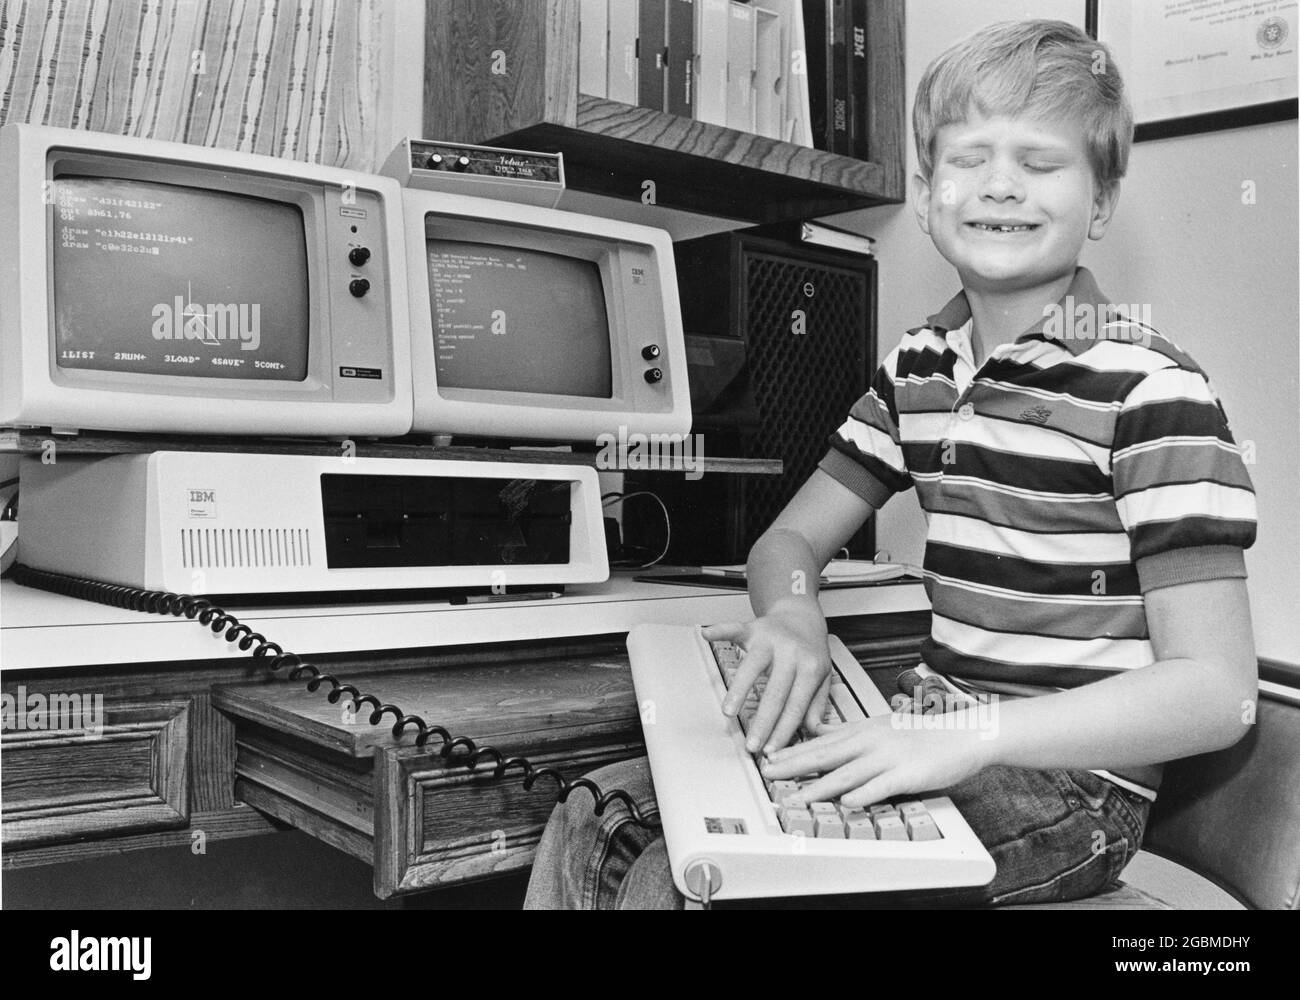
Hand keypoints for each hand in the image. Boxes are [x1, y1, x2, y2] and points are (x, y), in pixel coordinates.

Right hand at [701, 609, 831, 754]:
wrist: (802, 614)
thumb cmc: (810, 649)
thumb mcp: (823, 677)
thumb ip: (817, 704)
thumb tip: (812, 732)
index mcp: (810, 668)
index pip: (796, 706)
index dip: (783, 730)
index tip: (772, 750)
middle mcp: (791, 653)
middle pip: (775, 693)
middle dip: (762, 722)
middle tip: (751, 744)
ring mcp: (770, 640)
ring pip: (752, 666)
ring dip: (739, 690)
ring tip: (728, 712)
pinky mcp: (753, 628)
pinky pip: (734, 629)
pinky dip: (720, 630)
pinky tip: (707, 634)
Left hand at [759, 714, 992, 808]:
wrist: (964, 733)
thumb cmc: (924, 734)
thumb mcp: (882, 726)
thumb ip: (853, 735)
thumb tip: (823, 735)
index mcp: (864, 729)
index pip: (820, 741)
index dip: (793, 750)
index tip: (769, 757)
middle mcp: (871, 740)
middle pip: (825, 754)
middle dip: (793, 765)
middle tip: (767, 774)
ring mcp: (889, 756)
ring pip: (846, 772)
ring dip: (818, 787)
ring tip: (796, 798)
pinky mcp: (908, 773)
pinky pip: (881, 785)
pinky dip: (862, 794)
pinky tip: (846, 803)